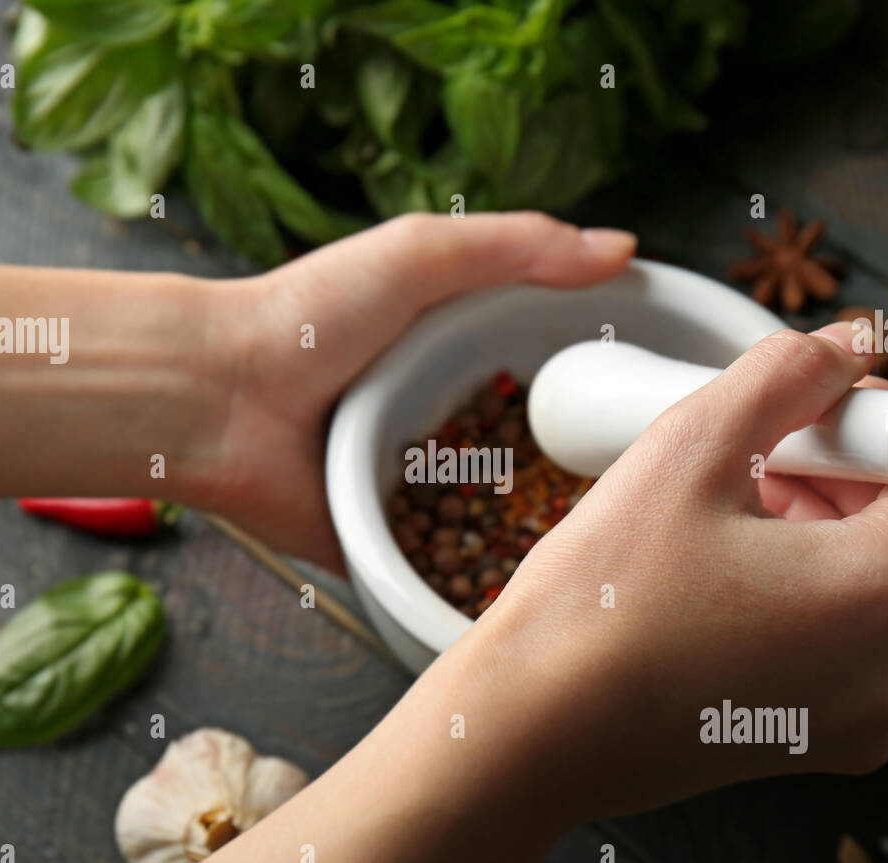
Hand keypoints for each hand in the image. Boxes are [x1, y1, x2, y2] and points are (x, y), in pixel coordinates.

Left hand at [186, 213, 635, 570]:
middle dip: (592, 469)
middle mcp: (446, 423)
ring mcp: (419, 488)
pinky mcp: (391, 545)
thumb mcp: (422, 255)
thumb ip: (519, 248)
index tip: (669, 396)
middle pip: (541, 449)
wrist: (218, 401)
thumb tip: (620, 251)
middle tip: (661, 488)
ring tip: (622, 544)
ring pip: (505, 516)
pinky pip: (452, 567)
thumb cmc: (310, 317)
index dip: (606, 379)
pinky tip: (547, 588)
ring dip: (549, 528)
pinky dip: (491, 578)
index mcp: (454, 354)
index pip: (553, 368)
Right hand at [459, 322, 887, 823]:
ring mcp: (870, 717)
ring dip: (838, 528)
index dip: (875, 421)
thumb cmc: (595, 609)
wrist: (530, 732)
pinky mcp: (826, 740)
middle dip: (860, 473)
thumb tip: (851, 341)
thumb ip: (785, 376)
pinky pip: (863, 641)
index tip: (796, 423)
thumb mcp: (686, 453)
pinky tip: (733, 577)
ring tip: (734, 518)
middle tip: (763, 462)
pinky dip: (821, 593)